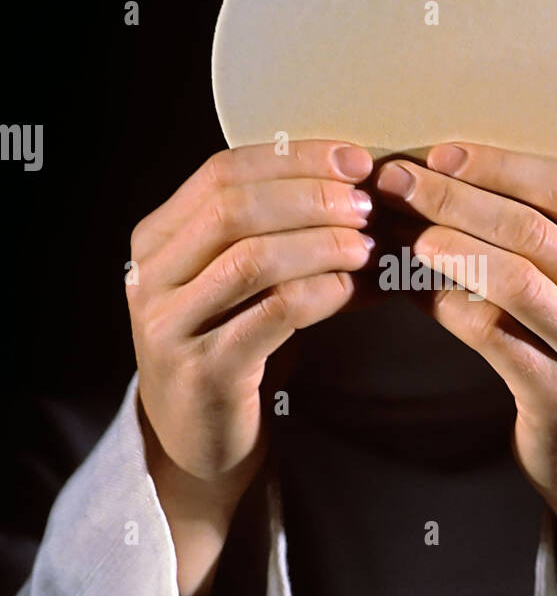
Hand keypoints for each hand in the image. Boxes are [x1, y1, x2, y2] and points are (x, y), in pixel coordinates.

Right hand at [127, 140, 374, 595]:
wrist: (197, 437)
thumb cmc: (229, 343)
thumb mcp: (240, 280)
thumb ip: (280, 231)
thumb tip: (362, 184)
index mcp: (157, 238)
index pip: (223, 171)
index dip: (294, 158)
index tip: (354, 158)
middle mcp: (152, 276)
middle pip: (234, 207)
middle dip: (311, 197)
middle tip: (365, 204)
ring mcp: (171, 325)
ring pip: (251, 258)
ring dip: (320, 244)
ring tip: (366, 246)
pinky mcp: (205, 371)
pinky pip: (270, 315)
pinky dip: (318, 293)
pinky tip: (349, 288)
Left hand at [375, 144, 556, 558]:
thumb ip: (552, 237)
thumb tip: (452, 175)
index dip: (502, 166)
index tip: (441, 154)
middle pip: (536, 232)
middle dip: (457, 199)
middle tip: (399, 183)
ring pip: (515, 281)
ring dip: (451, 248)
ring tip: (407, 234)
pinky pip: (494, 337)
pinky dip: (450, 307)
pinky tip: (421, 295)